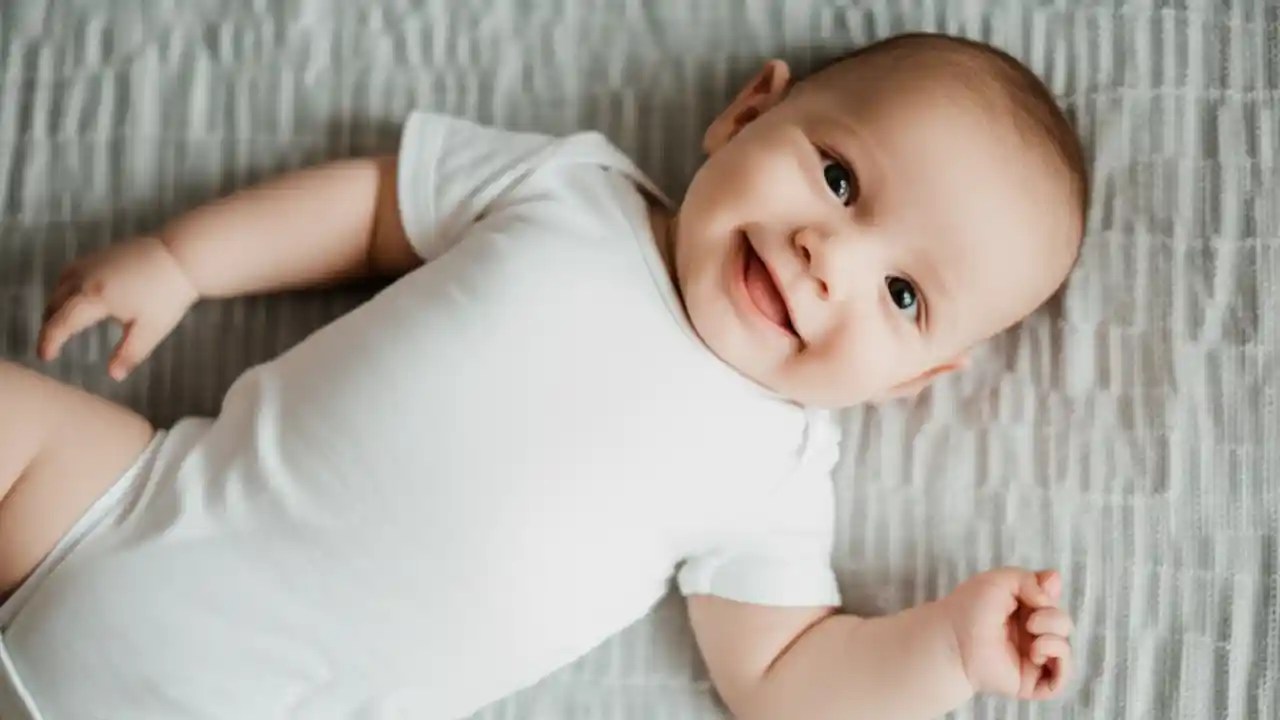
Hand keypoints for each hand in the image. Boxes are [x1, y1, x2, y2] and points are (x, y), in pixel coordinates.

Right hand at [40, 236, 198, 379]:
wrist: (183, 255)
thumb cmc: (169, 294)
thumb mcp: (151, 329)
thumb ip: (130, 353)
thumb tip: (114, 375)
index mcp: (94, 297)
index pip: (61, 323)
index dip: (49, 342)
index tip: (44, 357)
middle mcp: (86, 277)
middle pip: (55, 302)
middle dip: (49, 324)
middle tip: (49, 344)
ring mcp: (92, 261)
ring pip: (60, 284)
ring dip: (54, 304)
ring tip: (57, 321)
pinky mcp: (102, 253)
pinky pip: (72, 271)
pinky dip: (64, 286)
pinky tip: (75, 295)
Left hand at [940, 567, 1073, 699]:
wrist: (954, 640)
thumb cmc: (970, 607)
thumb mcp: (1001, 580)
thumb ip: (1031, 579)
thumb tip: (1052, 592)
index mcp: (1022, 609)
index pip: (1053, 600)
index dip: (1051, 594)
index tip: (1039, 591)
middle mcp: (1029, 632)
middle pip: (1063, 622)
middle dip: (1054, 617)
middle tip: (1030, 620)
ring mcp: (1031, 657)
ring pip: (1064, 646)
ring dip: (1056, 636)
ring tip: (1032, 635)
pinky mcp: (1032, 681)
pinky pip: (1062, 677)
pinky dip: (1061, 661)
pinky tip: (1038, 652)